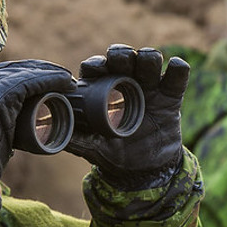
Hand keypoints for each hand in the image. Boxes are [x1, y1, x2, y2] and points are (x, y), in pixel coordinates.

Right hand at [0, 60, 74, 177]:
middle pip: (27, 67)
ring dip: (55, 75)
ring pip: (32, 72)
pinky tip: (65, 81)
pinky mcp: (4, 86)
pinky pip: (33, 80)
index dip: (40, 73)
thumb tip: (21, 129)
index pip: (19, 70)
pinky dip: (51, 79)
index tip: (58, 80)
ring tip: (70, 81)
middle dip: (49, 72)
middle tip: (68, 80)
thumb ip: (5, 118)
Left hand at [66, 44, 189, 189]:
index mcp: (103, 90)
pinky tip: (175, 67)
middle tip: (120, 59)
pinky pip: (177, 76)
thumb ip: (75, 140)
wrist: (145, 172)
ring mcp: (149, 86)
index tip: (95, 69)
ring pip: (150, 60)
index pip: (97, 68)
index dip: (95, 65)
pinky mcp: (171, 95)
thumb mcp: (94, 148)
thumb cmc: (114, 154)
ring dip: (148, 56)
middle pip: (123, 57)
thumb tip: (47, 134)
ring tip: (147, 62)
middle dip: (121, 53)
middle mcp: (126, 82)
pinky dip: (178, 68)